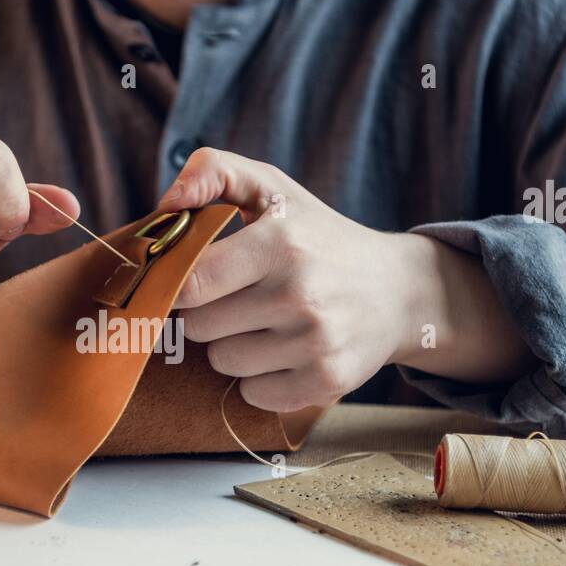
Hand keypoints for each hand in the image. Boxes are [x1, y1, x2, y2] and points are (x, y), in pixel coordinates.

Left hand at [157, 149, 532, 411]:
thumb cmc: (318, 236)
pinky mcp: (327, 379)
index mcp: (280, 242)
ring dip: (232, 347)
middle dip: (206, 314)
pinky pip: (253, 394)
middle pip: (199, 327)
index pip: (191, 283)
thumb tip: (167, 203)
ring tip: (264, 324)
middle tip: (236, 298)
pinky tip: (283, 354)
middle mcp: (300, 293)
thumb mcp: (272, 187)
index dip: (176, 285)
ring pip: (223, 362)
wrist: (399, 290)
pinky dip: (259, 380)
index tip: (188, 280)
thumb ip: (213, 171)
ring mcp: (316, 341)